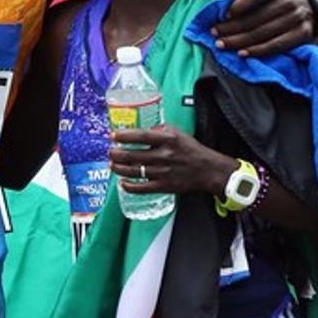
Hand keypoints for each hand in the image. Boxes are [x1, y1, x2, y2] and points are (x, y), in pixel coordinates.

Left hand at [108, 125, 236, 195]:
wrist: (207, 169)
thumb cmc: (191, 149)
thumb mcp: (177, 132)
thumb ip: (158, 129)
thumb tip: (140, 130)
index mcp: (168, 140)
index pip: (141, 136)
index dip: (125, 136)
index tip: (113, 136)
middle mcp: (164, 155)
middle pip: (133, 155)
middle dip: (116, 154)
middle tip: (110, 152)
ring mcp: (163, 172)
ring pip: (134, 171)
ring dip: (119, 168)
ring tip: (112, 165)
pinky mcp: (164, 186)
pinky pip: (142, 188)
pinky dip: (129, 186)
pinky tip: (122, 182)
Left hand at [211, 0, 313, 56]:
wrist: (306, 6)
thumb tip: (221, 6)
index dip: (239, 6)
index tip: (224, 16)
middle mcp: (290, 0)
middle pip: (256, 18)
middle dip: (231, 27)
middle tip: (215, 33)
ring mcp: (298, 17)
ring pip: (263, 33)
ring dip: (239, 41)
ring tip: (223, 44)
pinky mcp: (303, 34)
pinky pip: (276, 45)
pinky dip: (257, 51)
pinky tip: (242, 53)